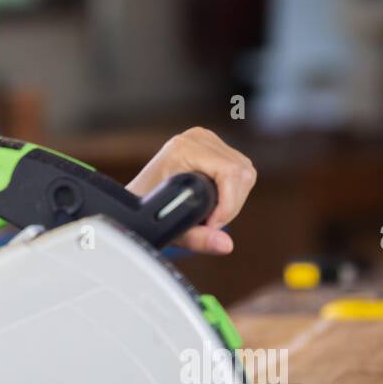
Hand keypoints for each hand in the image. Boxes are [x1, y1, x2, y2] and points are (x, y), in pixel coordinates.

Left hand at [125, 127, 255, 254]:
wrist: (137, 198)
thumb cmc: (149, 211)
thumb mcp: (172, 229)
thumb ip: (199, 239)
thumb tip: (226, 245)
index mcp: (184, 149)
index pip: (230, 173)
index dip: (228, 203)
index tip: (212, 224)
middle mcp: (197, 138)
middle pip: (241, 173)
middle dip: (232, 204)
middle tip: (211, 223)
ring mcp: (207, 139)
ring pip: (245, 172)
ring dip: (234, 199)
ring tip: (211, 213)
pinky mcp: (214, 145)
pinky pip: (241, 169)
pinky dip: (234, 191)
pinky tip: (214, 200)